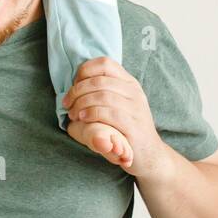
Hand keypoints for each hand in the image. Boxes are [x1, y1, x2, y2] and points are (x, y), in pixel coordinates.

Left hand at [62, 57, 164, 178]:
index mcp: (129, 82)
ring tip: (73, 114)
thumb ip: (102, 91)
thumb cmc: (126, 129)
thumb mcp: (118, 104)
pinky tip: (83, 118)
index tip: (74, 84)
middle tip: (67, 103)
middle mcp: (134, 92)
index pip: (105, 63)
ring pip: (102, 95)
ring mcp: (136, 108)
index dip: (85, 70)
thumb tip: (75, 84)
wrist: (150, 154)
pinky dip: (91, 113)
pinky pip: (108, 113)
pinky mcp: (133, 126)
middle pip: (99, 80)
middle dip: (77, 90)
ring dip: (81, 103)